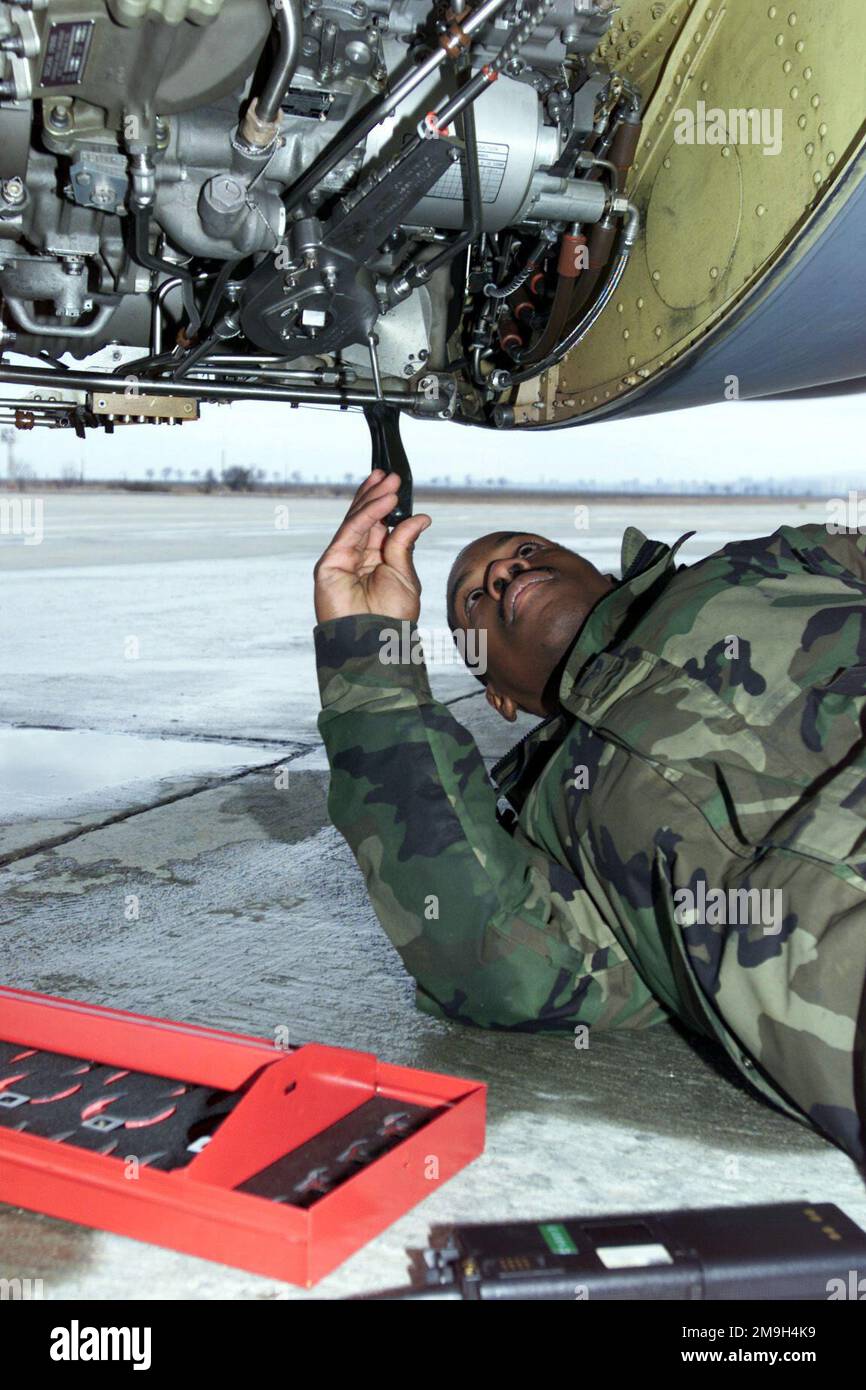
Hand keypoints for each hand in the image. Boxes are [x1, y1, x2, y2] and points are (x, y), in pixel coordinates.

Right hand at [314, 469, 431, 623]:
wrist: (376, 641)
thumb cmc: (391, 617)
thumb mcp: (405, 574)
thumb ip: (404, 544)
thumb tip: (419, 517)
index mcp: (375, 560)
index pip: (378, 524)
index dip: (385, 503)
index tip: (397, 484)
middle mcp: (356, 557)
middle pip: (363, 518)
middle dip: (376, 494)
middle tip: (392, 475)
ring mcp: (341, 559)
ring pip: (355, 521)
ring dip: (372, 499)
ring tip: (390, 482)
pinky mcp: (329, 564)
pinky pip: (350, 532)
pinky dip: (367, 515)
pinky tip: (384, 502)